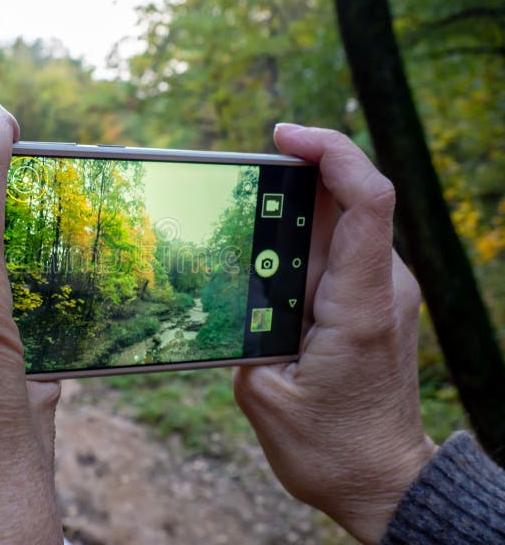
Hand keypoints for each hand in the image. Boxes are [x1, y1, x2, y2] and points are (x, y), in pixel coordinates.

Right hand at [233, 124, 436, 543]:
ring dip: (299, 207)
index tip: (283, 136)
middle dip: (300, 174)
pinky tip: (267, 253)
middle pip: (351, 200)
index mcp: (358, 304)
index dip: (330, 150)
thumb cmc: (331, 448)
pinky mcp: (373, 304)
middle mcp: (381, 288)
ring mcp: (382, 294)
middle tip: (243, 180)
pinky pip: (343, 251)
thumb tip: (233, 286)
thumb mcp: (263, 391)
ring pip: (345, 224)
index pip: (365, 200)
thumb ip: (245, 328)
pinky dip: (307, 236)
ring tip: (245, 220)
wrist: (384, 481)